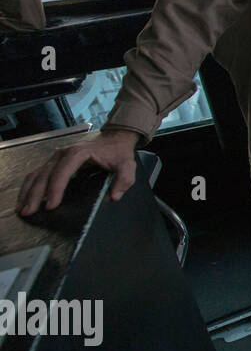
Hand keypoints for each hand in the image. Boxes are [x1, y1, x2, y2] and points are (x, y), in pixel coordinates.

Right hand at [16, 128, 141, 214]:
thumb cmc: (118, 152)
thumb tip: (114, 196)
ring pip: (37, 174)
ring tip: (23, 208)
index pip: (63, 172)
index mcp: (79, 153)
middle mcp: (63, 153)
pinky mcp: (54, 162)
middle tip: (29, 212)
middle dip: (36, 194)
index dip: (55, 189)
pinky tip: (25, 198)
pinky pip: (38, 174)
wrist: (115, 139)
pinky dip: (30, 186)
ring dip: (28, 191)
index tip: (51, 205)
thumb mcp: (127, 165)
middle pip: (45, 174)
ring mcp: (56, 157)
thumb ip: (124, 180)